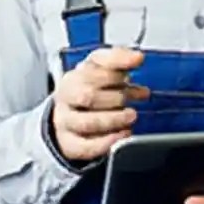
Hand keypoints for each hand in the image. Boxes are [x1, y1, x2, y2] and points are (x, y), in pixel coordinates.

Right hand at [51, 46, 147, 161]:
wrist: (68, 116)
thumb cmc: (89, 91)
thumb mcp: (100, 70)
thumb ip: (119, 60)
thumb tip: (137, 56)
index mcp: (74, 76)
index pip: (92, 70)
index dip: (116, 72)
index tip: (132, 72)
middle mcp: (67, 98)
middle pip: (88, 96)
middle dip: (116, 97)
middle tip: (133, 97)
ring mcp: (66, 122)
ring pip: (87, 123)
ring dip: (114, 119)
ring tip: (131, 116)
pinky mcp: (70, 144)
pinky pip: (86, 146)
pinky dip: (107, 142)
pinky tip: (123, 134)